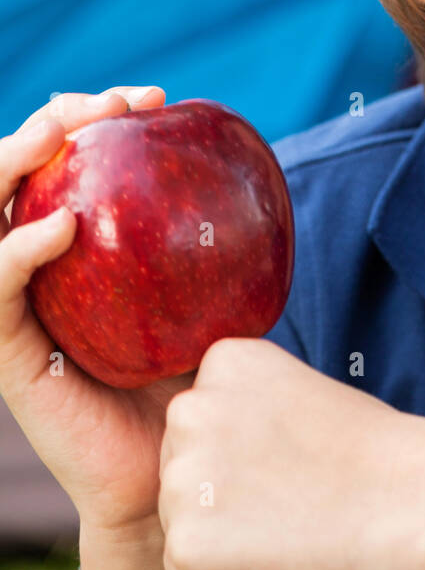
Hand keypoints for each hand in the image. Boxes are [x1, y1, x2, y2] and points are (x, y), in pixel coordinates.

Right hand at [0, 87, 195, 532]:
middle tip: (111, 103)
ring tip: (62, 135)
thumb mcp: (208, 293)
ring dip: (15, 163)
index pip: (65, 161)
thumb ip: (212, 242)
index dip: (93, 116)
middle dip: (53, 121)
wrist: (176, 470)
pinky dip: (17, 251)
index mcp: (78, 245)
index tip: (152, 99)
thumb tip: (255, 174)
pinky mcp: (11, 354)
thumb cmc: (195, 377)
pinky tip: (59, 227)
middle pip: (17, 173)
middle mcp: (38, 266)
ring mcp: (18, 307)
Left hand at [158, 338, 424, 569]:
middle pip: (182, 464)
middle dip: (224, 489)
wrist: (417, 504)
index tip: (297, 451)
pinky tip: (276, 554)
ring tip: (290, 522)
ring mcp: (184, 476)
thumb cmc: (376, 453)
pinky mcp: (188, 542)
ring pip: (182, 518)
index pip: (203, 418)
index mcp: (226, 361)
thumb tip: (223, 442)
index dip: (249, 447)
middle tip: (294, 491)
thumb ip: (251, 405)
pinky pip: (185, 569)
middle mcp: (192, 408)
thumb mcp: (304, 392)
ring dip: (224, 532)